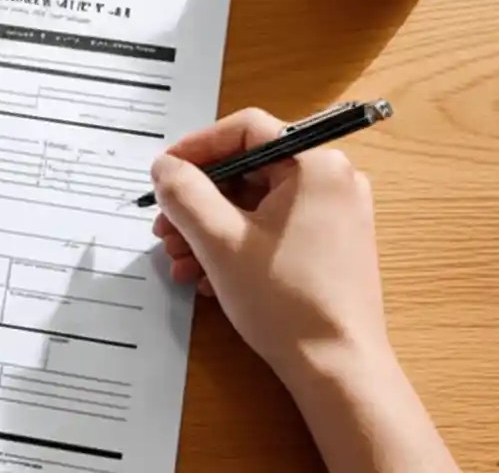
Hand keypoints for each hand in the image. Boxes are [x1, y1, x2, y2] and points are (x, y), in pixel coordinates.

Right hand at [150, 108, 387, 379]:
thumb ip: (185, 193)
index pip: (245, 130)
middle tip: (164, 227)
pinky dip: (234, 245)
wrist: (336, 369)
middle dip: (197, 200)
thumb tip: (165, 167)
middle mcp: (332, 181)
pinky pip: (270, 228)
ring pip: (254, 203)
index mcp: (316, 166)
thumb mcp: (219, 240)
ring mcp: (334, 215)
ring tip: (178, 260)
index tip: (163, 173)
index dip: (196, 147)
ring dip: (208, 228)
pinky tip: (205, 276)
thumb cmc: (284, 301)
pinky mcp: (329, 246)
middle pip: (247, 170)